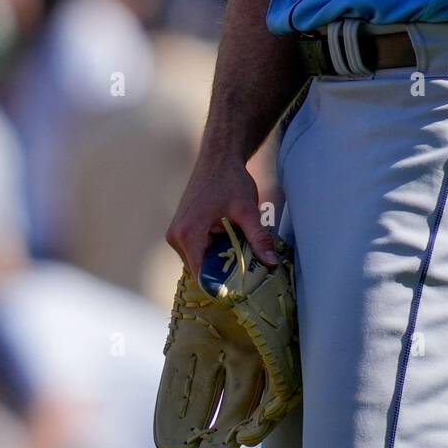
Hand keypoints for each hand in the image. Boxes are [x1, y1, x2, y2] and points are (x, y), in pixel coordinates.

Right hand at [165, 152, 277, 281]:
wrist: (218, 157)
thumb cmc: (230, 180)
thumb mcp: (247, 210)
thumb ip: (258, 238)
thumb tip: (272, 263)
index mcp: (187, 234)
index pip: (201, 275)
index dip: (222, 285)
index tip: (242, 289)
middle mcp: (176, 237)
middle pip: (201, 269)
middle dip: (223, 271)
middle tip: (248, 269)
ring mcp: (176, 234)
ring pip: (200, 261)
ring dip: (219, 259)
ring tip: (240, 250)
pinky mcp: (181, 230)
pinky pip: (198, 250)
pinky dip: (213, 250)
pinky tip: (229, 240)